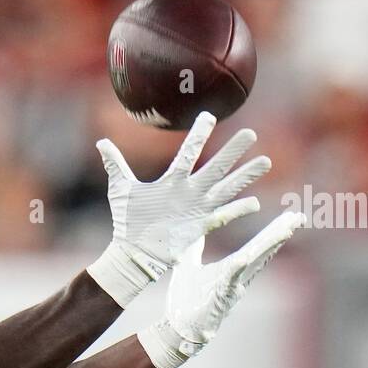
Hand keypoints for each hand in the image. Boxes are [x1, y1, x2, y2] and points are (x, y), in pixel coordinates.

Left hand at [88, 111, 270, 306]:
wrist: (132, 252)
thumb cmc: (127, 221)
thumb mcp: (121, 189)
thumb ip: (116, 164)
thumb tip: (101, 141)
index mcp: (172, 180)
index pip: (188, 153)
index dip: (198, 135)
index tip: (209, 115)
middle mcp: (189, 191)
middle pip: (215, 167)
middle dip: (232, 151)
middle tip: (251, 133)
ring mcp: (197, 208)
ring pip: (225, 188)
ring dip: (245, 176)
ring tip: (265, 162)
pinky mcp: (200, 226)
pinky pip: (222, 216)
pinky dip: (237, 210)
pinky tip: (255, 202)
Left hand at [139, 209, 305, 367]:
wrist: (177, 332)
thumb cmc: (183, 301)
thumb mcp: (189, 265)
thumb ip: (196, 246)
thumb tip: (199, 226)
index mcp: (231, 271)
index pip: (254, 248)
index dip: (270, 233)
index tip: (288, 216)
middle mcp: (236, 280)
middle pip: (261, 253)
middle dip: (280, 234)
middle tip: (299, 217)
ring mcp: (228, 288)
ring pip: (251, 262)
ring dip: (268, 245)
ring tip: (286, 229)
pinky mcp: (217, 297)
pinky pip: (227, 280)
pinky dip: (236, 269)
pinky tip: (243, 258)